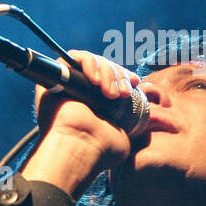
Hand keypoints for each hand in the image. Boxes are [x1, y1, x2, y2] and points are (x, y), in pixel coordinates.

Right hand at [22, 50, 140, 199]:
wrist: (81, 146)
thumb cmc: (102, 148)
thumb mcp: (127, 135)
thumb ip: (135, 120)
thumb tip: (149, 104)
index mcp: (98, 106)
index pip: (113, 79)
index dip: (124, 76)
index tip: (134, 82)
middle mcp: (83, 94)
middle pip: (105, 68)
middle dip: (118, 76)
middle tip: (122, 94)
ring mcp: (69, 85)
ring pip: (94, 62)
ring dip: (108, 73)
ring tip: (109, 94)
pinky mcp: (56, 77)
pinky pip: (74, 58)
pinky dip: (89, 64)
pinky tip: (96, 81)